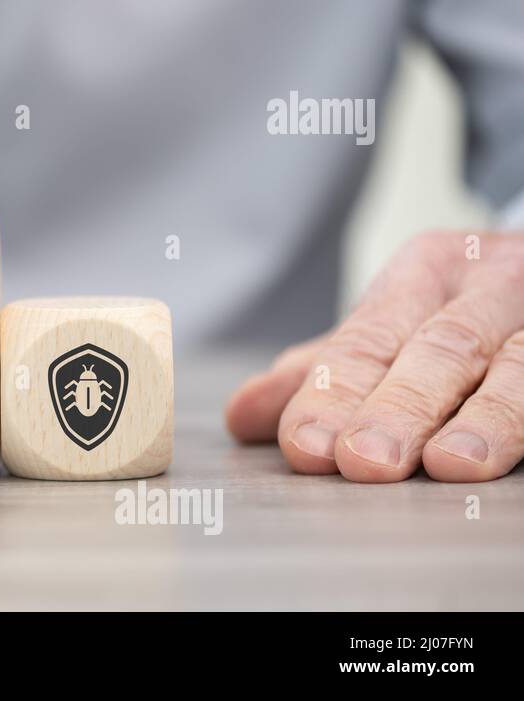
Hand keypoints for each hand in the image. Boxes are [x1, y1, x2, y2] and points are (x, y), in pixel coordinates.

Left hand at [226, 230, 523, 482]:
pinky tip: (517, 463)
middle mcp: (491, 285)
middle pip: (443, 348)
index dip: (336, 395)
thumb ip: (322, 375)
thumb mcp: (389, 329)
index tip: (306, 447)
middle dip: (401, 407)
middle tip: (365, 462)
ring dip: (487, 420)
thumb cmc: (460, 311)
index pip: (370, 338)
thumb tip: (242, 415)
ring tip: (450, 465)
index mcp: (425, 273)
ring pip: (521, 366)